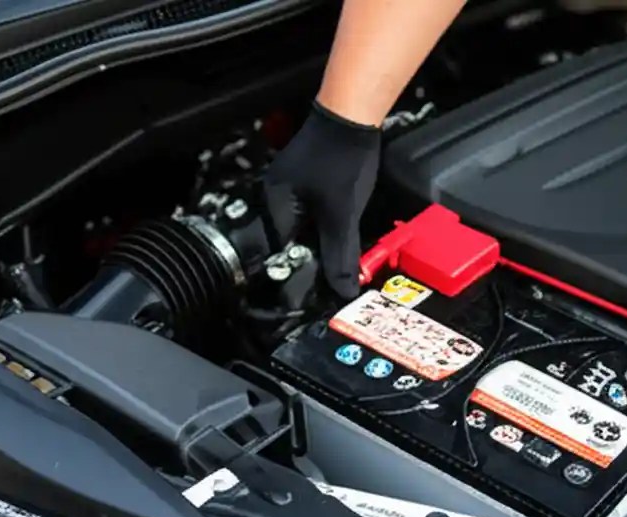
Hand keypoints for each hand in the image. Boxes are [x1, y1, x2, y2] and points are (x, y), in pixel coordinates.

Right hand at [263, 102, 380, 299]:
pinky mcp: (306, 179)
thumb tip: (342, 291)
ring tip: (336, 262)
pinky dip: (325, 226)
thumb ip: (340, 255)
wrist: (352, 114)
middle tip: (329, 281)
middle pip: (289, 243)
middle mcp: (275, 197)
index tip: (312, 292)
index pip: (279, 255)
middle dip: (310, 261)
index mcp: (274, 207)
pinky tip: (338, 231)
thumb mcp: (342, 215)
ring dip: (319, 244)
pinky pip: (311, 213)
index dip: (298, 274)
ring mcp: (289, 186)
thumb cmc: (341, 158)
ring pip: (302, 228)